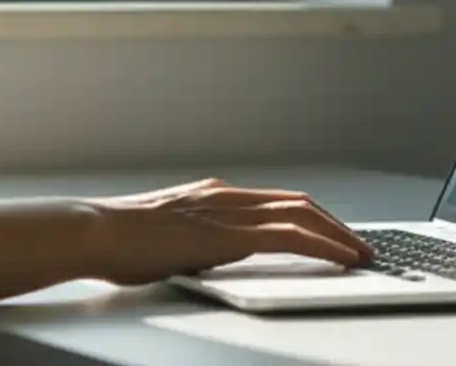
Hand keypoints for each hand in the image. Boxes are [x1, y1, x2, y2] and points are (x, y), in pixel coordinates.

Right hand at [86, 179, 373, 285]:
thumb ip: (191, 241)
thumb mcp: (165, 238)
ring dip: (338, 235)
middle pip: (298, 202)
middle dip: (333, 224)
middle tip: (359, 245)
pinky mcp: (229, 234)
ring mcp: (229, 211)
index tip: (331, 233)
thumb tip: (202, 257)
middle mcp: (226, 196)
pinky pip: (291, 236)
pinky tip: (342, 259)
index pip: (276, 201)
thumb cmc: (117, 241)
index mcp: (212, 196)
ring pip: (302, 214)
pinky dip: (323, 245)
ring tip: (362, 255)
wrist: (93, 231)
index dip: (310, 216)